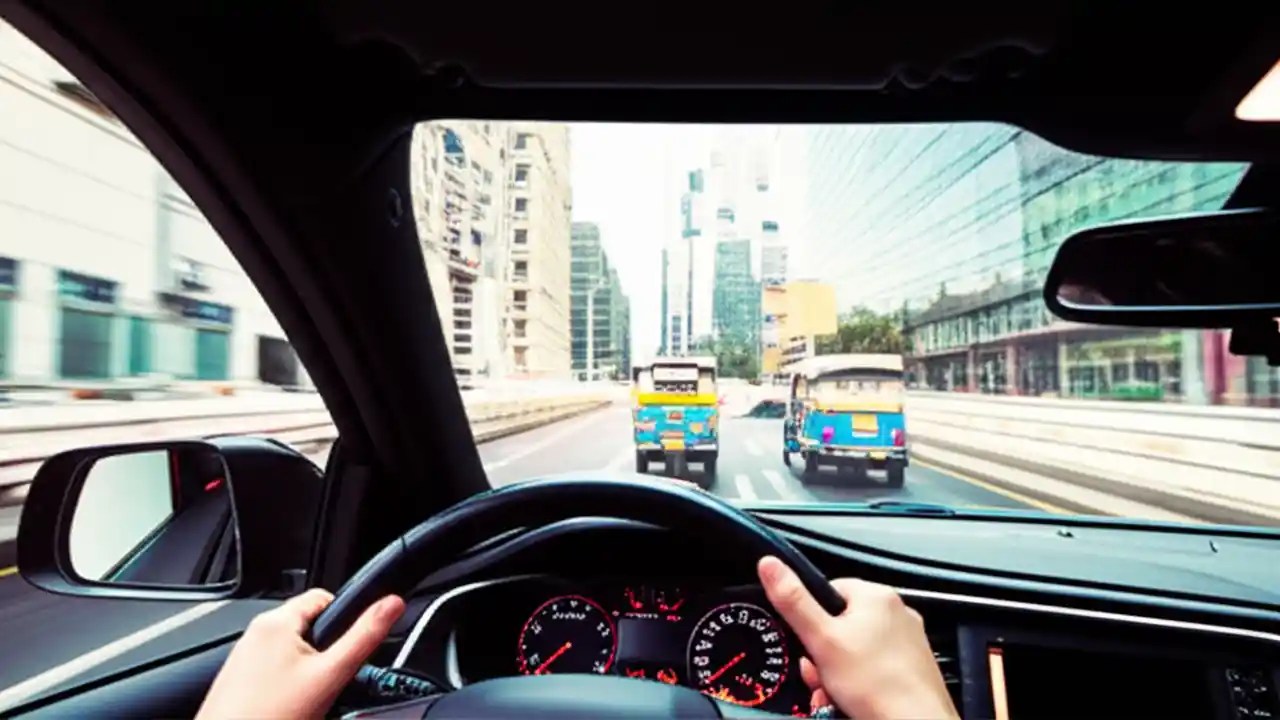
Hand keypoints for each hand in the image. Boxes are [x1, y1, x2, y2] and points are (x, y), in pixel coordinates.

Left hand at [197, 588, 405, 719]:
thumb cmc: (270, 716)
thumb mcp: (330, 676)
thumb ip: (364, 637)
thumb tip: (392, 604)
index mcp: (277, 622)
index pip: (324, 597)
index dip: (344, 620)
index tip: (348, 649)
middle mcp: (255, 633)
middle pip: (308, 628)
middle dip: (324, 653)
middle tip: (327, 683)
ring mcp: (242, 657)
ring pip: (291, 652)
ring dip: (306, 671)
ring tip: (306, 701)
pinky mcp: (236, 680)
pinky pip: (273, 671)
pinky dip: (286, 686)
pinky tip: (287, 709)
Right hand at [757, 556, 957, 719]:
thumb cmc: (876, 684)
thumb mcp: (822, 640)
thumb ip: (794, 601)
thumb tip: (769, 564)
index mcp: (876, 596)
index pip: (829, 590)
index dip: (810, 618)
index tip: (807, 642)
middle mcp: (897, 613)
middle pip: (841, 625)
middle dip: (822, 653)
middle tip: (820, 675)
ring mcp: (908, 642)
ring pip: (856, 650)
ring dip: (837, 671)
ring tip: (836, 693)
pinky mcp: (912, 668)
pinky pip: (874, 668)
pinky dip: (859, 682)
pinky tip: (854, 699)